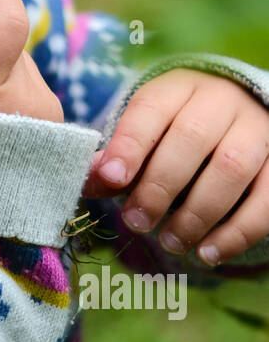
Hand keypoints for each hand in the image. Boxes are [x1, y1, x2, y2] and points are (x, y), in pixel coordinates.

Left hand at [82, 68, 268, 264]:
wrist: (234, 117)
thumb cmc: (175, 132)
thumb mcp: (143, 134)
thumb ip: (117, 160)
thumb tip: (90, 182)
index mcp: (177, 88)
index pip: (151, 109)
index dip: (130, 144)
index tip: (111, 179)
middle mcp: (221, 102)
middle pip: (192, 138)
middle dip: (159, 186)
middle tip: (136, 222)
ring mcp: (256, 130)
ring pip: (233, 168)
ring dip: (197, 213)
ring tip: (169, 242)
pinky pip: (266, 199)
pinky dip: (237, 233)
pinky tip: (207, 253)